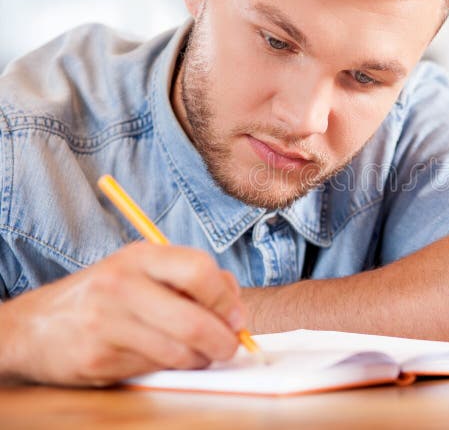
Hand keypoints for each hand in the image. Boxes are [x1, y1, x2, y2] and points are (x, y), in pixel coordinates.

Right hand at [0, 242, 244, 385]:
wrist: (34, 327)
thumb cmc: (106, 297)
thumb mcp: (143, 271)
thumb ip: (191, 281)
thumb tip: (235, 310)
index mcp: (140, 257)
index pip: (199, 270)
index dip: (226, 298)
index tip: (236, 317)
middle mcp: (121, 285)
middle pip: (193, 320)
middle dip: (223, 340)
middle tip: (229, 347)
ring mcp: (106, 323)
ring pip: (178, 352)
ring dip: (199, 359)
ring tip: (198, 354)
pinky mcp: (97, 359)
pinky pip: (154, 369)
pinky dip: (169, 368)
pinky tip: (161, 358)